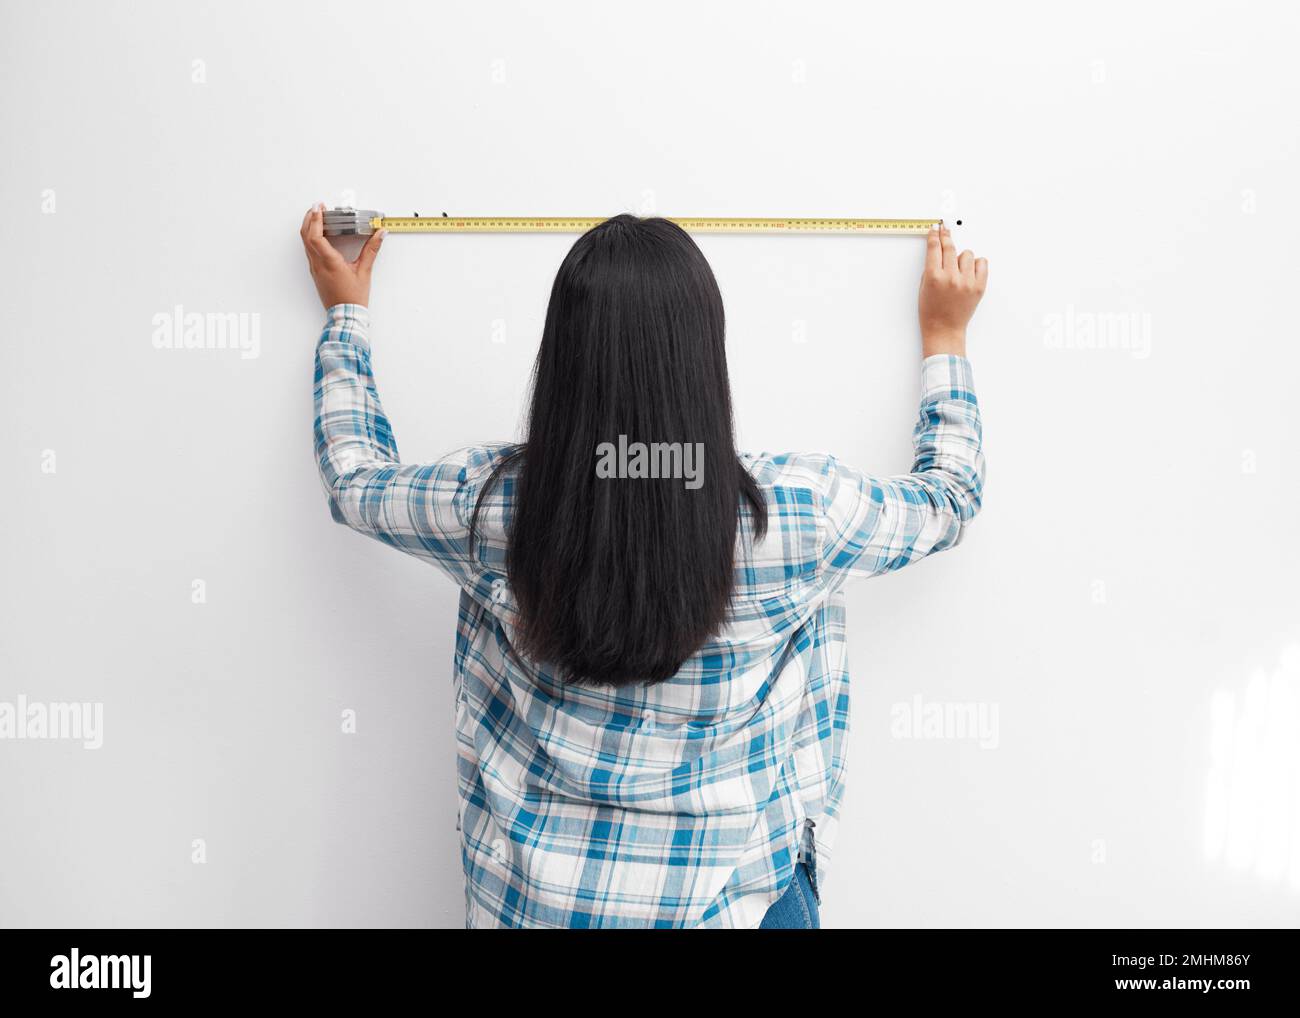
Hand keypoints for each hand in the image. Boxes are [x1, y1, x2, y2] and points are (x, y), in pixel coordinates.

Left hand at [300, 203, 385, 308]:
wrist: (346, 315)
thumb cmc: (354, 297)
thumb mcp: (365, 272)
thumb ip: (371, 250)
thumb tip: (380, 234)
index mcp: (329, 262)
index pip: (316, 236)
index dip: (316, 220)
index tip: (319, 208)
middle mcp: (318, 264)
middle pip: (306, 236)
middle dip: (310, 219)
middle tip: (317, 208)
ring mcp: (315, 268)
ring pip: (305, 243)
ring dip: (309, 227)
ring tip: (317, 217)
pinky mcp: (316, 272)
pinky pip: (309, 251)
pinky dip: (311, 238)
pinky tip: (319, 235)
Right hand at [918, 223, 986, 356]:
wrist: (944, 330)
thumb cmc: (931, 312)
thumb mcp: (923, 288)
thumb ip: (930, 268)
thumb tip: (938, 250)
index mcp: (933, 277)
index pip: (934, 248)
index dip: (934, 235)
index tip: (935, 228)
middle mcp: (950, 277)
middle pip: (950, 247)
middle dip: (946, 236)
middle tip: (945, 230)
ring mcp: (966, 282)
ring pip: (967, 254)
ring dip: (961, 257)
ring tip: (957, 269)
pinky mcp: (979, 287)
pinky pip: (982, 263)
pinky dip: (976, 264)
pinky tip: (969, 270)